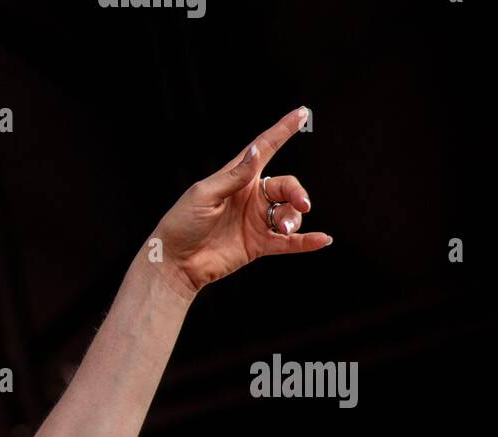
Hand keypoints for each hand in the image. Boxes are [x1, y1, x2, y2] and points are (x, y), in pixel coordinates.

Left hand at [149, 106, 332, 297]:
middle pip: (285, 186)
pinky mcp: (257, 245)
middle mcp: (250, 197)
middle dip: (297, 193)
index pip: (264, 149)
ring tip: (285, 229)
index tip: (301, 113)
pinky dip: (305, 241)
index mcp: (236, 179)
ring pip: (288, 213)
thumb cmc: (181, 224)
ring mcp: (255, 221)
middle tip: (302, 205)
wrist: (174, 263)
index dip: (282, 131)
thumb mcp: (204, 195)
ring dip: (293, 218)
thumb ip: (234, 176)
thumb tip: (257, 150)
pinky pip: (288, 243)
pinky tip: (322, 240)